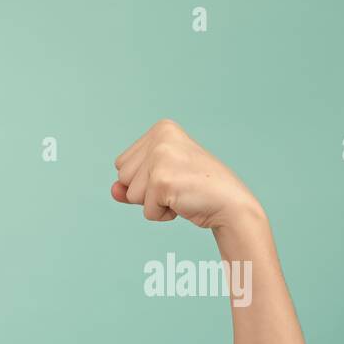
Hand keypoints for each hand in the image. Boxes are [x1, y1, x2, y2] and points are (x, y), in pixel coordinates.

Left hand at [111, 119, 263, 230]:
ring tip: (180, 192)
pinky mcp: (162, 181)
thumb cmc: (196, 189)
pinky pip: (146, 211)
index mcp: (161, 129)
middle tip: (177, 185)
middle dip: (145, 192)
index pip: (122, 164)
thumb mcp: (159, 178)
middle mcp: (160, 137)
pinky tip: (184, 202)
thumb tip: (113, 190)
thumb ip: (131, 183)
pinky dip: (163, 214)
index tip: (173, 174)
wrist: (230, 203)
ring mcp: (161, 157)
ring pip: (131, 195)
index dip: (143, 179)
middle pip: (122, 178)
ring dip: (154, 203)